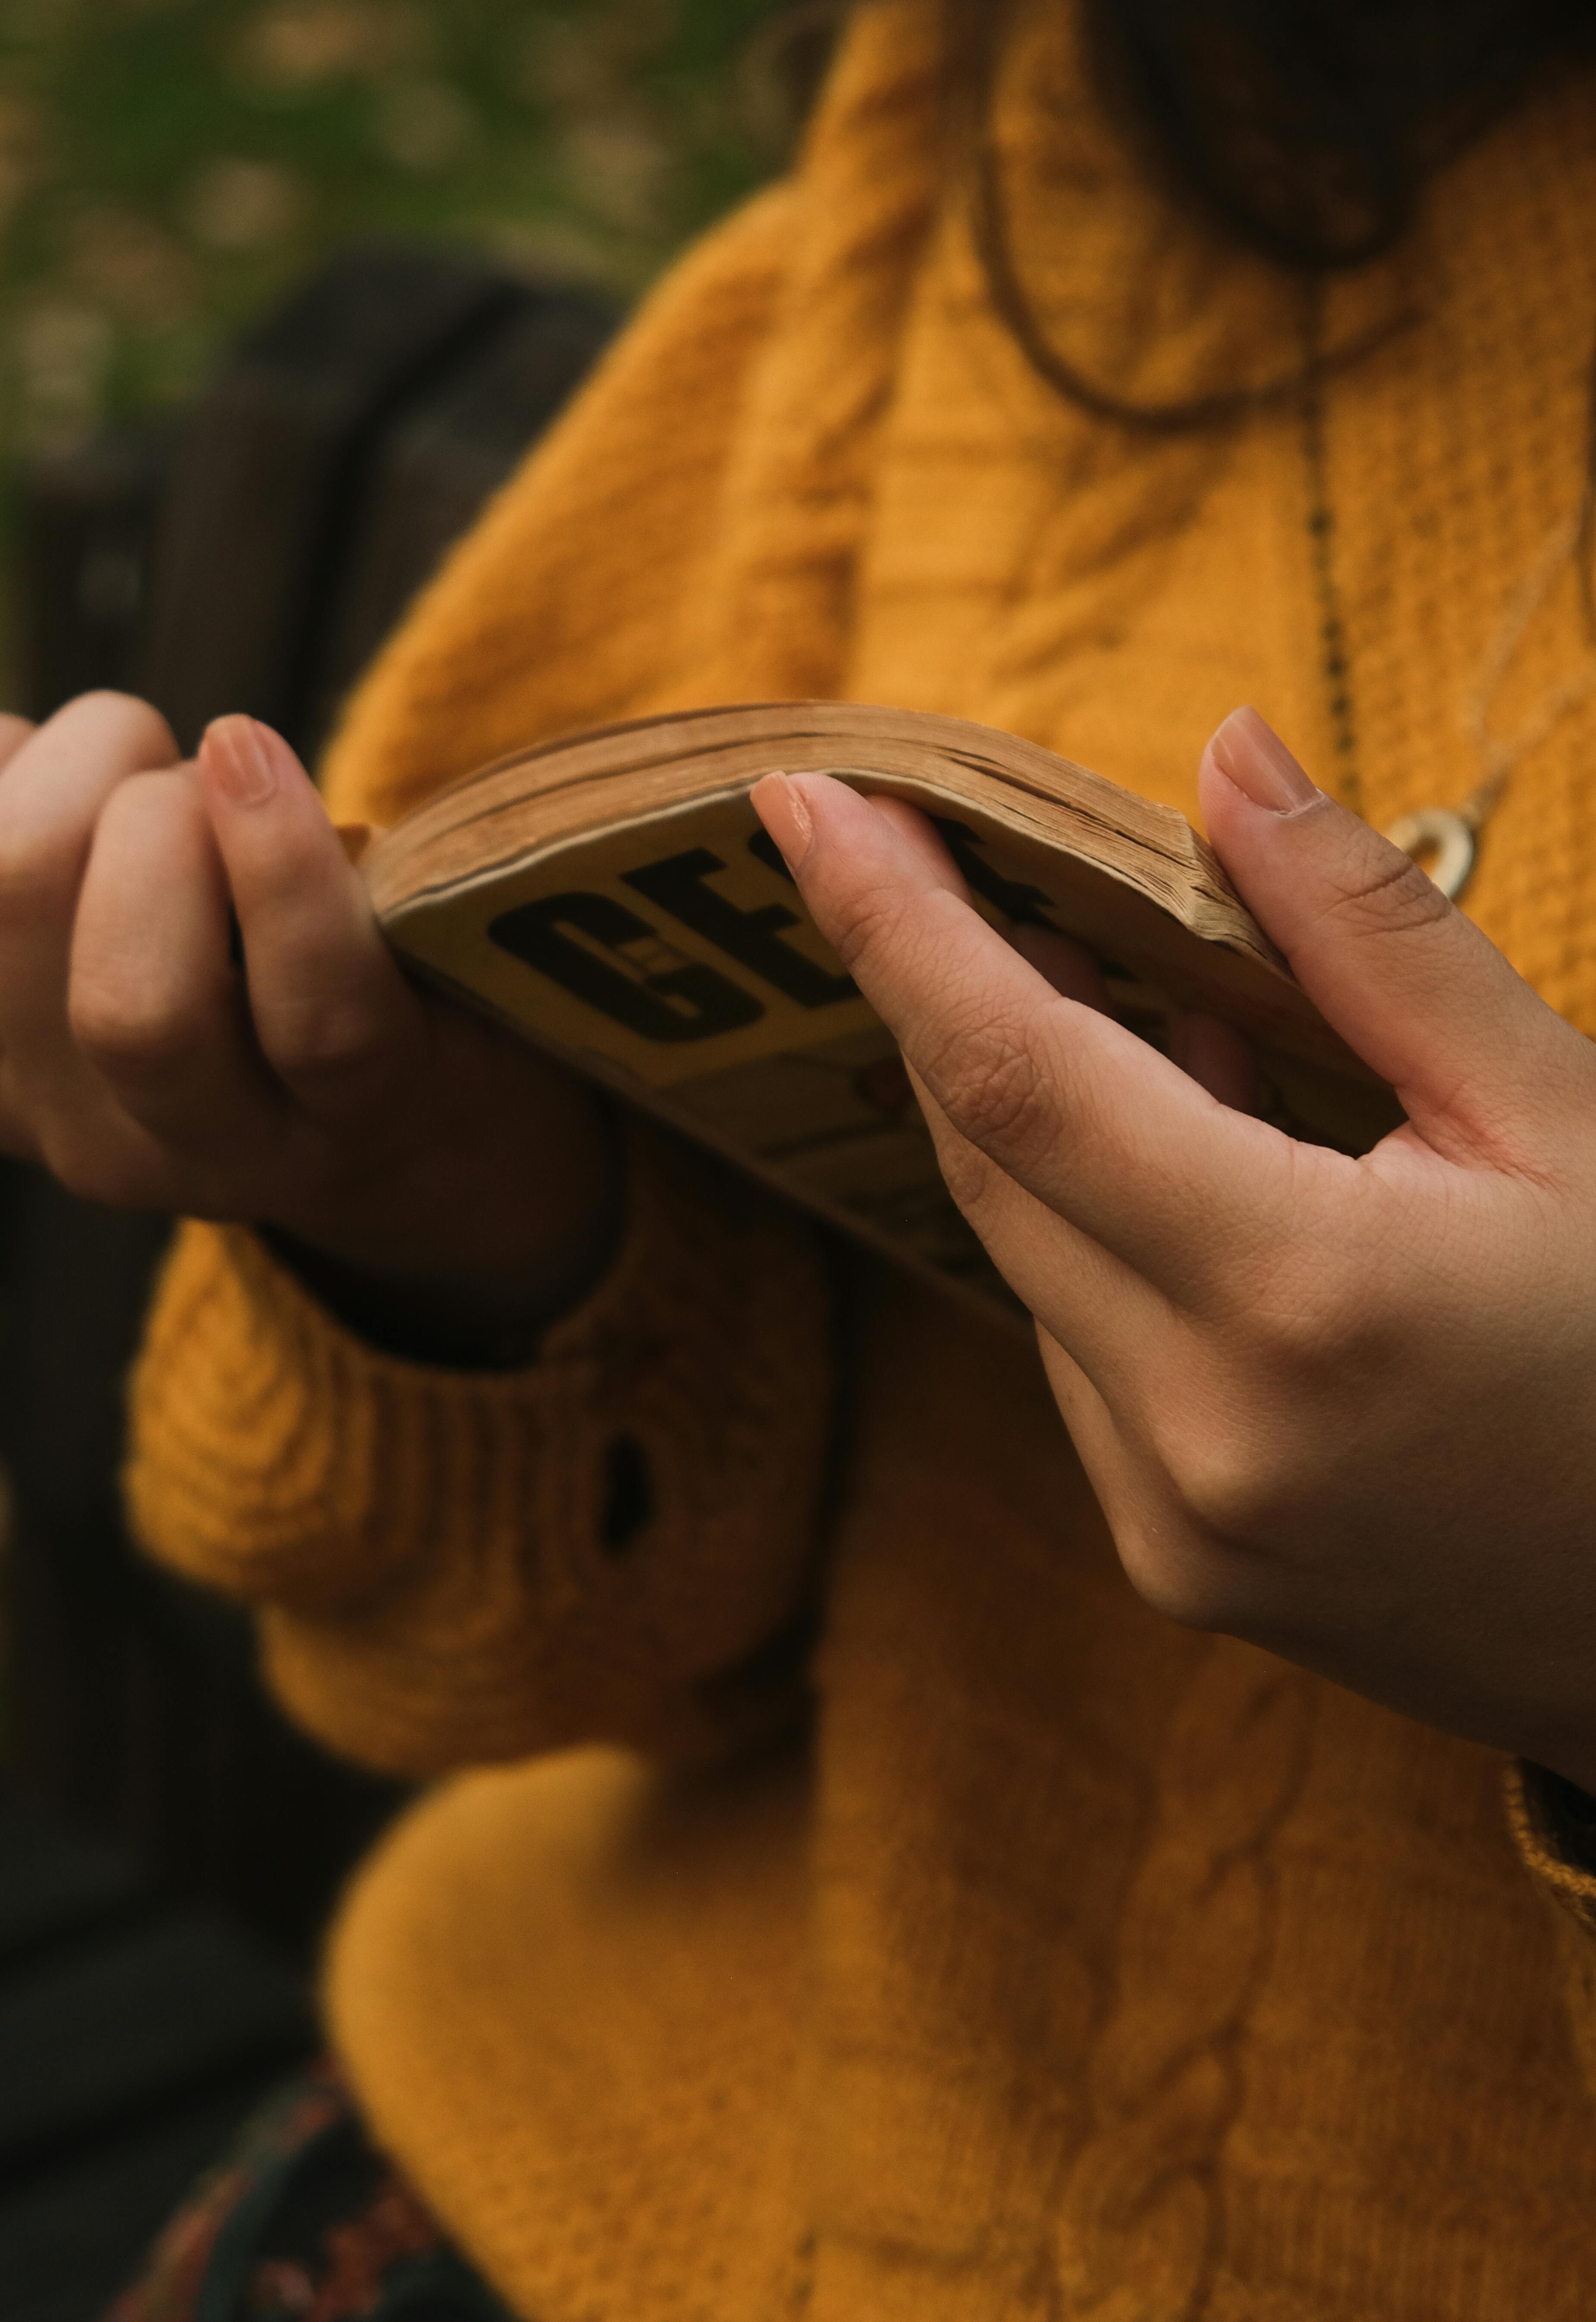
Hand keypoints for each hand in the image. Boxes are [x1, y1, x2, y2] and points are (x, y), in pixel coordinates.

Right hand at [0, 693, 617, 1320]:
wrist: (433, 1128)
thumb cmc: (236, 980)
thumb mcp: (64, 960)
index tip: (60, 767)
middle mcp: (73, 1129)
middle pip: (3, 891)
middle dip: (86, 763)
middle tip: (164, 770)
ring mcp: (219, 1144)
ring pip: (128, 987)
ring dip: (174, 818)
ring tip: (230, 794)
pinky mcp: (363, 1108)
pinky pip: (305, 989)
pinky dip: (280, 852)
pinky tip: (260, 767)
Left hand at [752, 707, 1595, 1791]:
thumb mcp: (1562, 1114)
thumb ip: (1371, 934)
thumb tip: (1225, 755)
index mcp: (1300, 1297)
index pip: (1015, 1072)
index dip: (892, 922)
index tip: (802, 800)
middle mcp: (1198, 1432)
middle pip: (991, 1160)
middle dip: (952, 996)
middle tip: (957, 860)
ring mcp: (1171, 1522)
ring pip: (1027, 1260)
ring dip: (1048, 1122)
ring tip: (1162, 1014)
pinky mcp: (1172, 1566)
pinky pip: (1076, 1359)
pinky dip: (1102, 1242)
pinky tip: (1204, 1174)